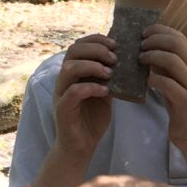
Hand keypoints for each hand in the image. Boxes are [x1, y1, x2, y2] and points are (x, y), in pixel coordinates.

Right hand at [52, 35, 115, 164]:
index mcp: (74, 73)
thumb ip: (110, 78)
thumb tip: (126, 61)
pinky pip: (72, 92)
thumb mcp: (105, 94)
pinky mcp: (62, 108)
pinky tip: (105, 90)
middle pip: (72, 51)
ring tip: (110, 73)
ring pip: (69, 68)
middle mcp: (64, 79)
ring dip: (91, 66)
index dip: (96, 40)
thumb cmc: (93, 120)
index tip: (115, 43)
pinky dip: (89, 88)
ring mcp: (61, 93)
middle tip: (114, 57)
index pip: (79, 46)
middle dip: (95, 50)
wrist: (81, 147)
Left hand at [139, 24, 186, 155]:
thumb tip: (149, 50)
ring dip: (153, 56)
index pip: (180, 37)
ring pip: (173, 60)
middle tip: (140, 44)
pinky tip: (146, 81)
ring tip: (140, 59)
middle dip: (155, 40)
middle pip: (177, 43)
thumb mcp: (177, 82)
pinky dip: (154, 79)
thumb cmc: (185, 108)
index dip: (160, 31)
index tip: (144, 33)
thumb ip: (167, 67)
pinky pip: (168, 83)